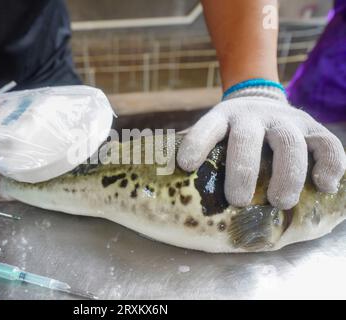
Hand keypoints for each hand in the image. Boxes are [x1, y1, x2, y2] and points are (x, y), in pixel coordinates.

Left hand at [177, 90, 345, 209]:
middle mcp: (252, 115)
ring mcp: (284, 119)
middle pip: (247, 139)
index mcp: (222, 117)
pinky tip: (325, 184)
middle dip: (242, 169)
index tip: (185, 165)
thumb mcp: (213, 130)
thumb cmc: (231, 131)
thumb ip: (201, 152)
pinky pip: (327, 143)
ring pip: (289, 142)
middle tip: (236, 199)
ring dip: (287, 173)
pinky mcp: (312, 126)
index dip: (197, 143)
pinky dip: (331, 163)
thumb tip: (168, 189)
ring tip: (281, 201)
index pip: (207, 126)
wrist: (260, 101)